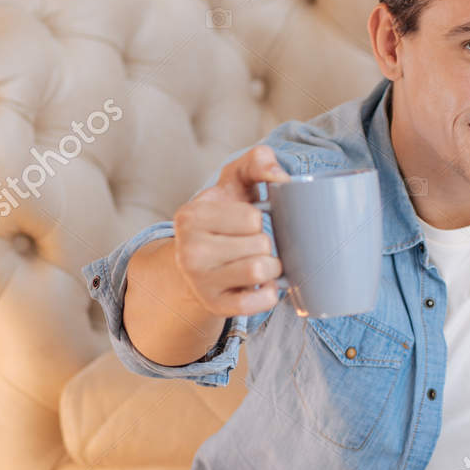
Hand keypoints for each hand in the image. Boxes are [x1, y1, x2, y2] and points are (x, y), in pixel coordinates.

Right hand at [170, 145, 289, 317]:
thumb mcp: (234, 183)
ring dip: (272, 268)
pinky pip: (260, 302)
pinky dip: (269, 294)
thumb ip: (256, 162)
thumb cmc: (224, 217)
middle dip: (266, 244)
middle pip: (261, 244)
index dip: (258, 219)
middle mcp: (189, 250)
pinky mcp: (215, 306)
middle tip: (251, 245)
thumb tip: (280, 175)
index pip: (253, 217)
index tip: (244, 223)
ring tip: (258, 262)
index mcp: (191, 215)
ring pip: (261, 270)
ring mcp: (200, 282)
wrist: (198, 263)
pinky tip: (259, 285)